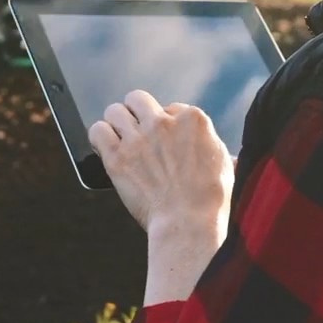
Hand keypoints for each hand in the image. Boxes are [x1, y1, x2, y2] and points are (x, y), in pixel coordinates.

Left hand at [87, 89, 234, 239]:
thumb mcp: (225, 166)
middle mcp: (163, 122)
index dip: (167, 125)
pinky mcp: (117, 157)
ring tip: (119, 139)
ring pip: (115, 111)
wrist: (188, 224)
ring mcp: (138, 138)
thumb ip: (215, 149)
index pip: (171, 107)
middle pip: (139, 99)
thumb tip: (224, 154)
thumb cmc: (209, 201)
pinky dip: (100, 137)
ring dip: (116, 124)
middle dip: (137, 114)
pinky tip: (105, 148)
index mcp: (193, 120)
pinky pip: (98, 130)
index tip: (166, 141)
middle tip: (138, 132)